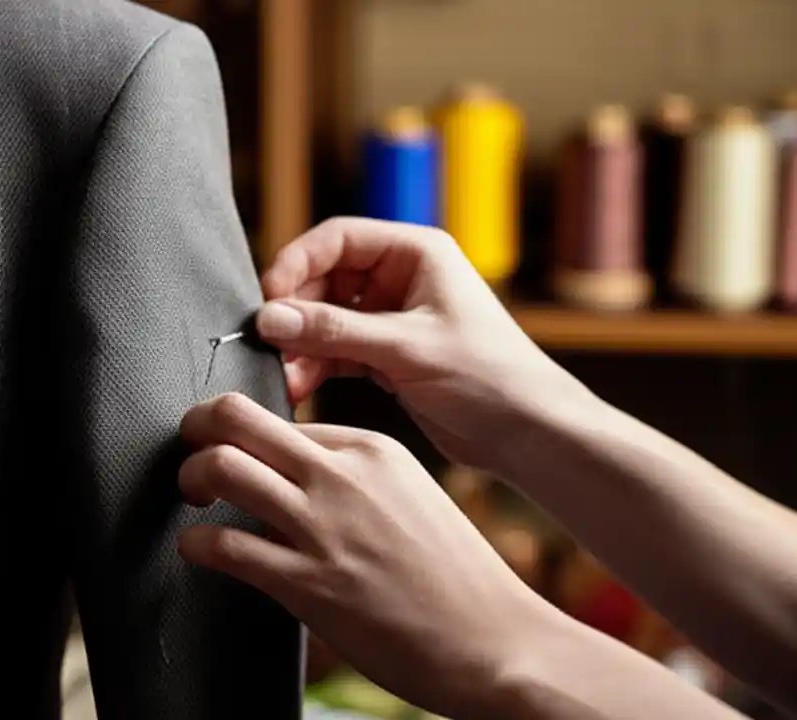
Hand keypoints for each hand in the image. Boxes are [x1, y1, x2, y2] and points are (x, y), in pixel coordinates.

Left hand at [177, 393, 556, 717]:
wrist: (496, 641)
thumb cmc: (457, 577)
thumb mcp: (411, 495)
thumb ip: (357, 477)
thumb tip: (300, 473)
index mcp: (371, 449)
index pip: (281, 417)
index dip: (244, 431)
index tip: (229, 446)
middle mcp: (342, 477)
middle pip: (237, 417)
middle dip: (198, 426)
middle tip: (190, 447)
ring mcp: (323, 529)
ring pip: (221, 468)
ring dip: (190, 477)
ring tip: (192, 496)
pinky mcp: (308, 585)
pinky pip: (225, 546)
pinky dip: (195, 543)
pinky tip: (198, 549)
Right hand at [256, 217, 590, 471]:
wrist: (528, 432)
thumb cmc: (487, 376)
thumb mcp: (405, 348)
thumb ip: (334, 331)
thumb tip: (270, 318)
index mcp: (416, 253)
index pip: (338, 239)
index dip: (297, 263)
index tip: (268, 299)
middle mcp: (402, 279)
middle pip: (325, 279)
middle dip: (295, 313)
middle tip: (269, 345)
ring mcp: (392, 318)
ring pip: (327, 319)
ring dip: (302, 346)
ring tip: (286, 377)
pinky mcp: (388, 356)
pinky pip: (338, 351)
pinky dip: (317, 367)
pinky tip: (299, 388)